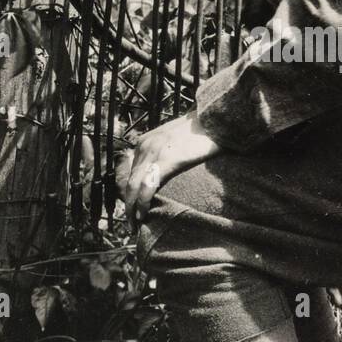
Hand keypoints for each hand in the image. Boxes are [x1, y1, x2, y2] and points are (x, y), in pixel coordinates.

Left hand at [115, 111, 221, 228]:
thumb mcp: (176, 140)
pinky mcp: (166, 161)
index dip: (129, 192)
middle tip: (130, 222)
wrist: (215, 117)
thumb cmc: (202, 130)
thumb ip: (167, 152)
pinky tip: (142, 215)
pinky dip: (142, 203)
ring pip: (133, 186)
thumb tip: (168, 170)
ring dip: (131, 208)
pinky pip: (147, 187)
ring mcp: (153, 152)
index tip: (132, 207)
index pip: (129, 171)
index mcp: (145, 141)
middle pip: (128, 180)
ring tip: (134, 224)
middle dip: (127, 203)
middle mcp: (144, 146)